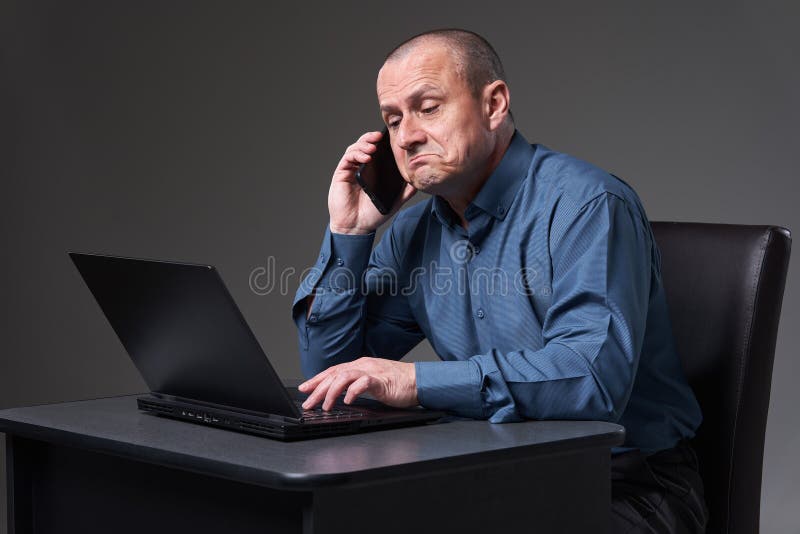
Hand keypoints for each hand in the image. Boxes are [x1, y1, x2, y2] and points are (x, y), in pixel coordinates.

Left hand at [298, 357, 417, 410]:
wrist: (418, 380)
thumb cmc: (396, 383)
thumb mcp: (371, 382)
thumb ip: (356, 384)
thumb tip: (338, 395)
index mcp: (359, 365)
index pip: (332, 371)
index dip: (316, 379)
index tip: (304, 389)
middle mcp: (363, 365)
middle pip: (334, 374)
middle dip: (318, 389)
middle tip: (308, 403)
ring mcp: (372, 371)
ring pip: (345, 376)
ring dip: (332, 391)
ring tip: (326, 406)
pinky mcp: (382, 380)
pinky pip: (364, 383)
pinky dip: (353, 391)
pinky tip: (347, 401)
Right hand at [328, 131, 416, 234]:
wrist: (357, 227)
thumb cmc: (372, 214)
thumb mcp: (395, 201)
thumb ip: (406, 191)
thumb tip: (418, 179)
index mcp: (373, 172)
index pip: (377, 151)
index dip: (382, 143)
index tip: (391, 138)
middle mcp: (361, 168)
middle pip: (365, 145)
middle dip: (371, 138)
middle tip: (380, 136)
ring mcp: (351, 170)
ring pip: (355, 149)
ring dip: (364, 144)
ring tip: (373, 147)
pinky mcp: (342, 174)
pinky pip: (348, 158)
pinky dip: (356, 154)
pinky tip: (366, 157)